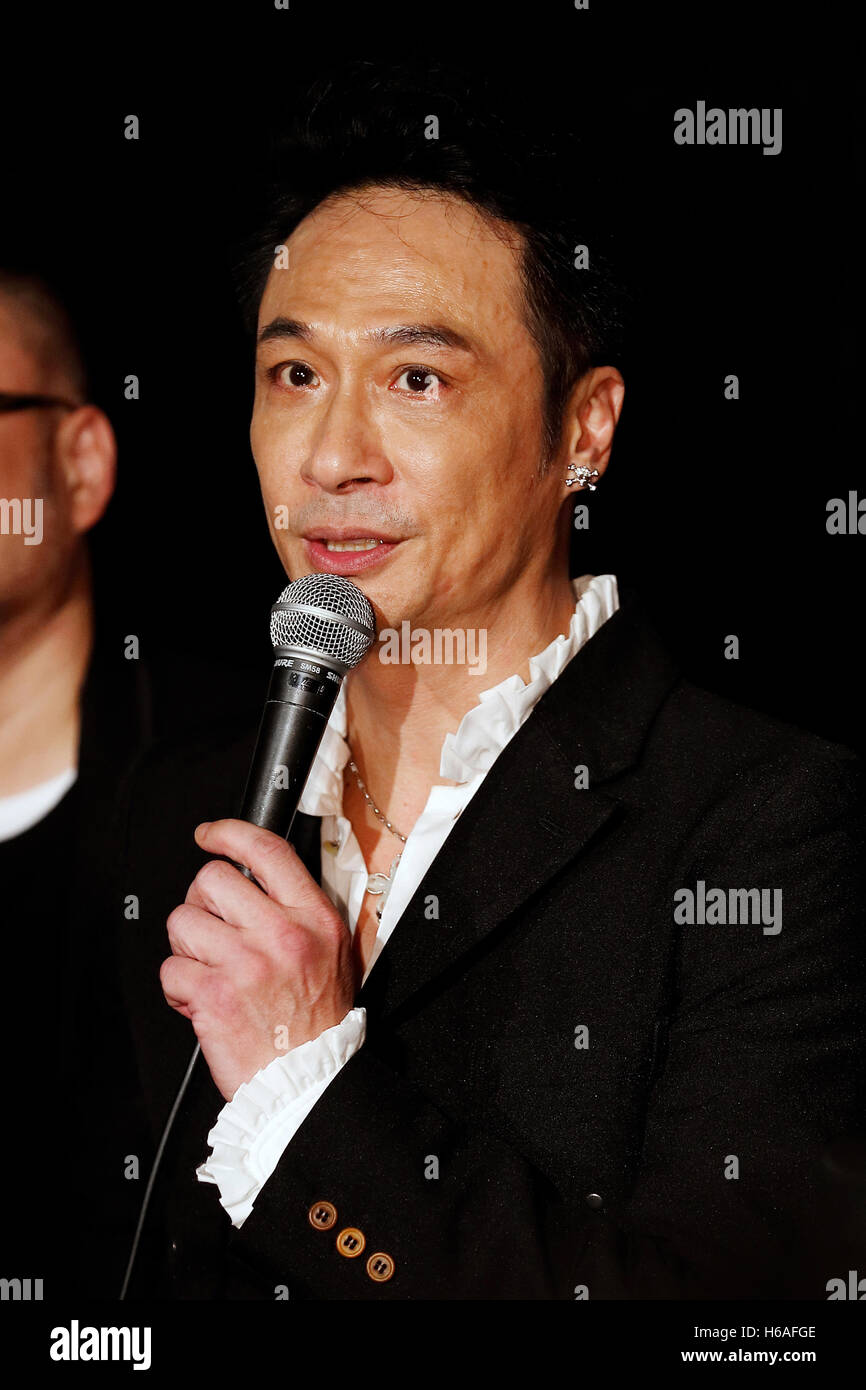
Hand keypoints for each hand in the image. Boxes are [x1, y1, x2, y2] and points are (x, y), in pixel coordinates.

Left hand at [160, 819, 356, 1100]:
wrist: (311, 1081)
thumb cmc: (319, 1021)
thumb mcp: (333, 951)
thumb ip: (298, 911)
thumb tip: (254, 880)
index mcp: (314, 917)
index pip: (267, 852)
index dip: (229, 833)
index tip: (210, 835)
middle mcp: (281, 934)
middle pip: (211, 881)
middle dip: (201, 904)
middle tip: (211, 931)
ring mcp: (246, 964)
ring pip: (183, 922)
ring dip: (187, 946)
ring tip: (209, 969)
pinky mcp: (215, 996)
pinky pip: (171, 969)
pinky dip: (178, 987)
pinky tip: (200, 999)